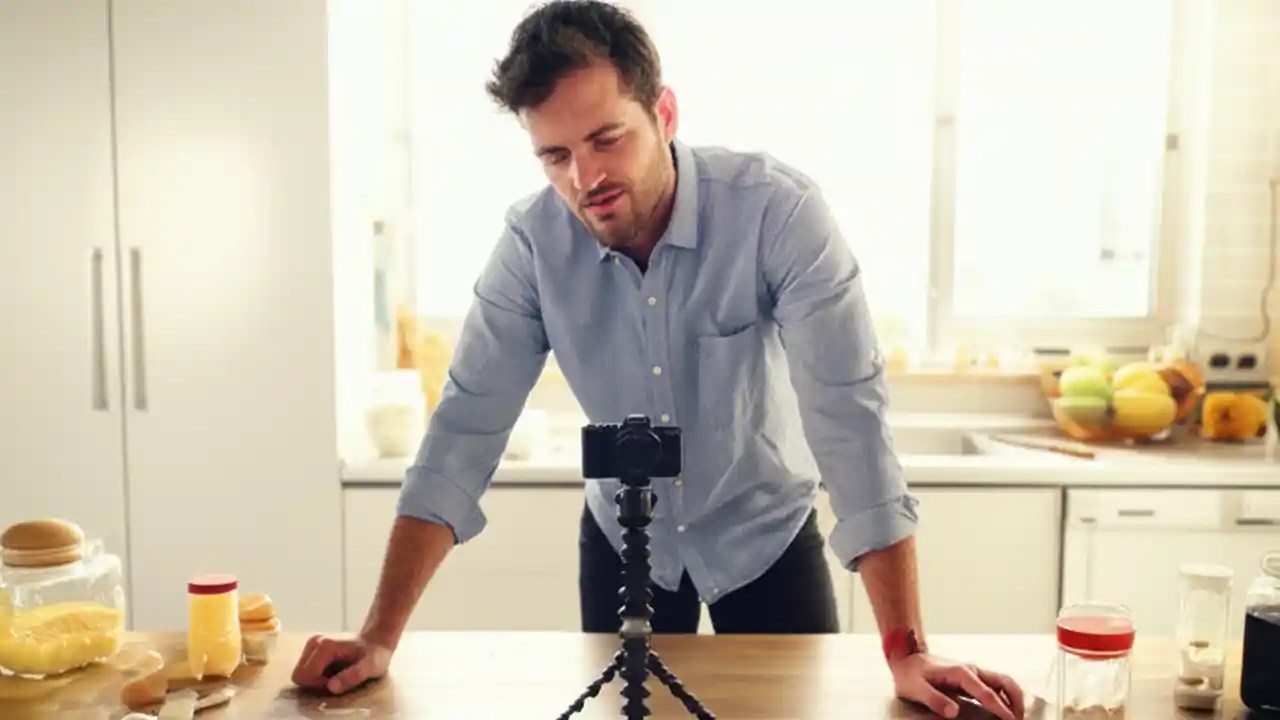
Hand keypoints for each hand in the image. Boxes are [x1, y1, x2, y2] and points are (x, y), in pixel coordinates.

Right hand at [291, 634, 392, 694]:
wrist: (376, 639)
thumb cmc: (375, 653)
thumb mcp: (370, 667)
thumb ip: (352, 676)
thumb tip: (331, 686)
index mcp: (324, 647)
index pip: (304, 676)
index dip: (318, 685)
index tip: (336, 682)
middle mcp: (315, 642)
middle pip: (299, 674)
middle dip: (314, 683)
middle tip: (336, 680)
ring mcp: (313, 643)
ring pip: (301, 672)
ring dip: (316, 679)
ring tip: (336, 674)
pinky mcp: (313, 647)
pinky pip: (306, 668)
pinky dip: (317, 674)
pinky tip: (333, 670)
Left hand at [889, 652, 1024, 719]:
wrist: (907, 656)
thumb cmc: (910, 673)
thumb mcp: (916, 688)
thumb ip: (935, 700)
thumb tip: (954, 712)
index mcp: (959, 672)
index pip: (986, 693)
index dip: (1000, 708)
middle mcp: (970, 670)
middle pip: (1004, 681)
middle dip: (1016, 701)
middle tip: (1018, 719)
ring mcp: (973, 672)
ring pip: (1003, 680)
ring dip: (1014, 697)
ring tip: (1017, 715)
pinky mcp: (972, 676)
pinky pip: (996, 683)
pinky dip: (1007, 694)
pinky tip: (1006, 706)